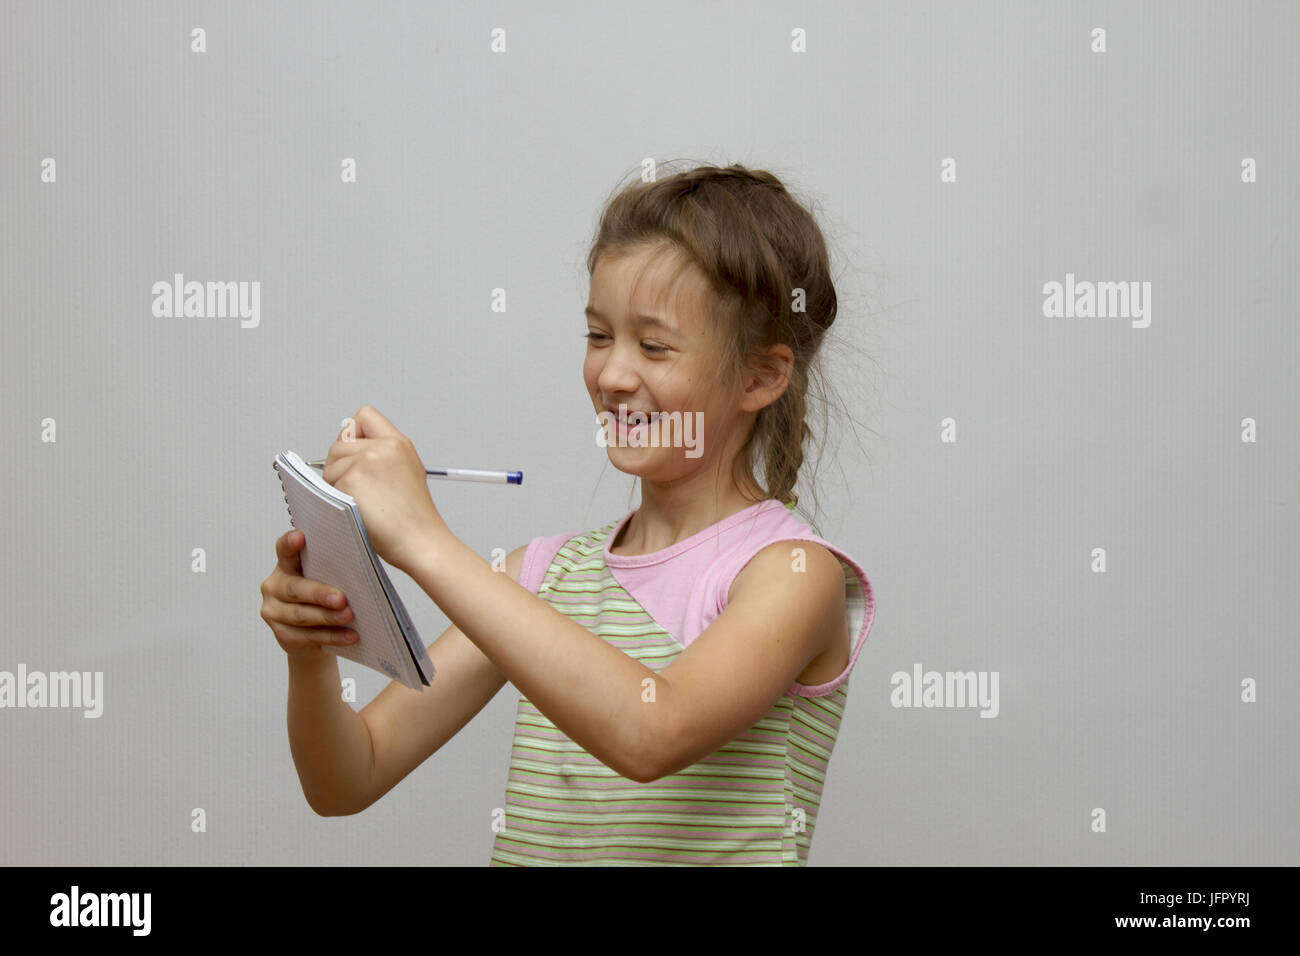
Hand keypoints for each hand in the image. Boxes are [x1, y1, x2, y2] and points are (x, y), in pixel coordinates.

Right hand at [259, 529, 356, 657]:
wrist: (312, 635)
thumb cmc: (324, 597)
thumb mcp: (324, 578)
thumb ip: (331, 569)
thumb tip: (359, 565)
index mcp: (285, 565)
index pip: (283, 550)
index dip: (289, 543)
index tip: (301, 536)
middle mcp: (274, 586)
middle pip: (295, 588)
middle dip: (319, 594)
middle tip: (342, 598)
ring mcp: (273, 612)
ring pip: (301, 615)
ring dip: (328, 617)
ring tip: (349, 616)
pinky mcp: (282, 635)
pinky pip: (307, 637)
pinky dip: (332, 636)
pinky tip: (350, 636)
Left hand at [320, 405, 446, 572]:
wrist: (420, 541)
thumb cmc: (412, 516)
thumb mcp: (406, 471)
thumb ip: (380, 452)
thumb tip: (346, 443)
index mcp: (398, 442)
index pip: (364, 416)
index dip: (354, 433)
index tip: (359, 454)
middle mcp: (382, 448)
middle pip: (339, 444)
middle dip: (342, 464)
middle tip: (363, 488)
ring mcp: (365, 463)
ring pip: (330, 465)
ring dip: (337, 483)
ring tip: (363, 501)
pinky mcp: (351, 483)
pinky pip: (328, 485)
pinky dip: (336, 498)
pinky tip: (357, 509)